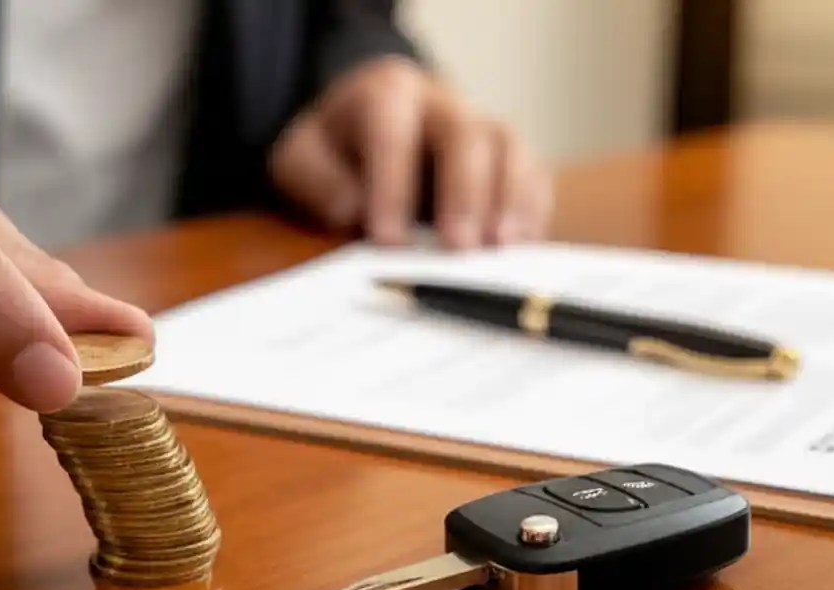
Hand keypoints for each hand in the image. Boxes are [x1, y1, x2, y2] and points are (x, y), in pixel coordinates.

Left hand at [270, 57, 552, 247]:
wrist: (363, 136)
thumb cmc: (334, 153)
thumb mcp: (300, 160)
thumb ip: (317, 181)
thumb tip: (351, 209)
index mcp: (386, 94)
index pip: (394, 134)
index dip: (393, 187)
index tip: (389, 241)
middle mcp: (441, 104)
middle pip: (466, 135)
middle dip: (464, 193)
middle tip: (459, 248)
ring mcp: (480, 128)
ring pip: (509, 150)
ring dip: (510, 201)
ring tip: (501, 249)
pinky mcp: (506, 159)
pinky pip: (532, 176)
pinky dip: (531, 211)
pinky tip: (522, 246)